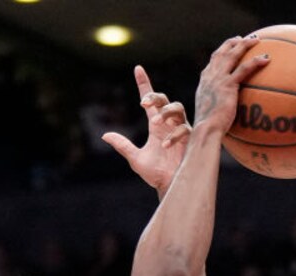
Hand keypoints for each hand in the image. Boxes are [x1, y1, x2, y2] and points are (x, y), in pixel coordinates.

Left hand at [102, 67, 191, 197]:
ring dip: (166, 112)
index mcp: (156, 125)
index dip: (144, 84)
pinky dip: (173, 135)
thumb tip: (105, 135)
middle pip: (164, 100)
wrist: (169, 185)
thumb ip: (122, 145)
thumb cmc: (155, 172)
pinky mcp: (190, 139)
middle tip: (143, 103)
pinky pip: (183, 130)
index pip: (150, 100)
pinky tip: (164, 145)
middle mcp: (168, 124)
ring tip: (155, 121)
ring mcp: (180, 130)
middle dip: (155, 97)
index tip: (138, 69)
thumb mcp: (135, 158)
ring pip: (177, 108)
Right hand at [194, 35, 268, 131]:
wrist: (205, 129)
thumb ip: (216, 106)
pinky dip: (255, 61)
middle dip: (233, 43)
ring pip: (232, 55)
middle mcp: (210, 77)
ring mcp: (218, 79)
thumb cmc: (208, 128)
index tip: (231, 46)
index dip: (223, 51)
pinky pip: (244, 68)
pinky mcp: (228, 85)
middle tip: (244, 39)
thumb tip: (226, 112)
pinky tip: (266, 58)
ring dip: (245, 45)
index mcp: (205, 82)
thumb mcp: (209, 113)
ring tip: (256, 40)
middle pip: (222, 52)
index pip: (214, 60)